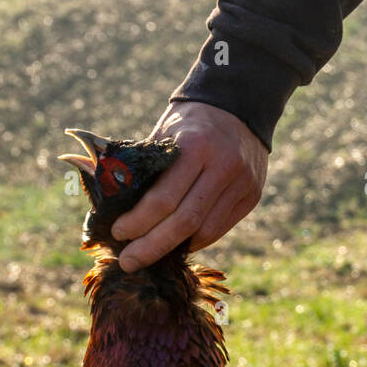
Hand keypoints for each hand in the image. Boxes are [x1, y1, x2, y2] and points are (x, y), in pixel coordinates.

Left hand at [111, 101, 268, 271]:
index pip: (163, 198)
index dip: (139, 222)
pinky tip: (177, 244)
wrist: (240, 103)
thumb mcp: (165, 132)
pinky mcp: (251, 196)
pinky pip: (219, 229)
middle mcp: (223, 166)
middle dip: (152, 247)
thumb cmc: (191, 122)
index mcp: (195, 146)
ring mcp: (241, 183)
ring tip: (149, 254)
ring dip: (173, 247)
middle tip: (128, 262)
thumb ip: (146, 166)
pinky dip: (195, 240)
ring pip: (204, 232)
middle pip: (184, 222)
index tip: (119, 234)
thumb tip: (115, 204)